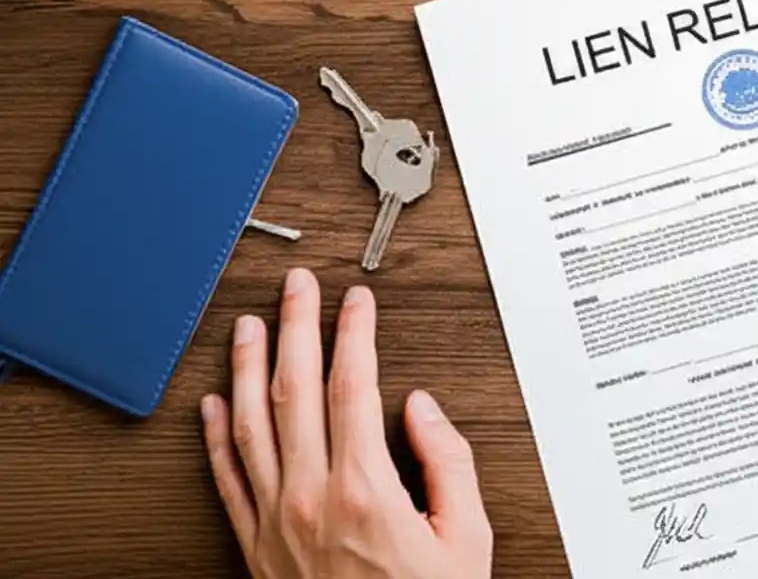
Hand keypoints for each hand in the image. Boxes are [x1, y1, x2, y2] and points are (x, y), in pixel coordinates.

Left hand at [200, 268, 492, 577]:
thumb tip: (422, 409)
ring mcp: (276, 521)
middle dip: (296, 327)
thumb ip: (449, 464)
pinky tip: (212, 404)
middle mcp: (310, 497)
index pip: (354, 386)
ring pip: (251, 425)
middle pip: (295, 390)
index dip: (354, 334)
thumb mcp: (468, 538)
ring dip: (246, 368)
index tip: (358, 302)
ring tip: (247, 326)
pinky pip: (226, 479)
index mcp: (364, 489)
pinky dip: (216, 437)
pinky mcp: (255, 547)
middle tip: (297, 286)